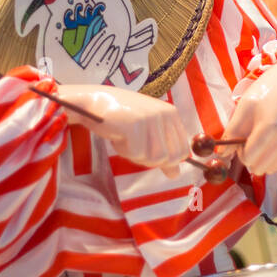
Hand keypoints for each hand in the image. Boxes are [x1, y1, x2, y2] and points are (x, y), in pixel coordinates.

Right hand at [57, 85, 188, 176]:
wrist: (94, 102)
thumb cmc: (121, 118)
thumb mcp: (147, 132)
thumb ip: (163, 151)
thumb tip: (176, 174)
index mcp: (171, 113)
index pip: (182, 151)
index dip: (165, 160)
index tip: (146, 148)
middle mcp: (164, 113)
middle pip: (168, 158)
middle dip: (149, 158)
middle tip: (134, 143)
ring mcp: (151, 118)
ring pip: (153, 158)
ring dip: (135, 154)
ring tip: (125, 136)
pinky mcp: (135, 124)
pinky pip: (136, 153)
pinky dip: (124, 150)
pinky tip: (117, 134)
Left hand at [223, 62, 276, 175]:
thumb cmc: (266, 92)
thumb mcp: (244, 107)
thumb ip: (232, 132)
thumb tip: (220, 154)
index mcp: (271, 128)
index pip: (248, 158)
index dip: (240, 151)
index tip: (241, 138)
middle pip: (259, 167)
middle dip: (251, 157)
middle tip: (252, 139)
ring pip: (271, 169)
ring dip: (264, 158)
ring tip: (264, 138)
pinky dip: (276, 158)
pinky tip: (275, 141)